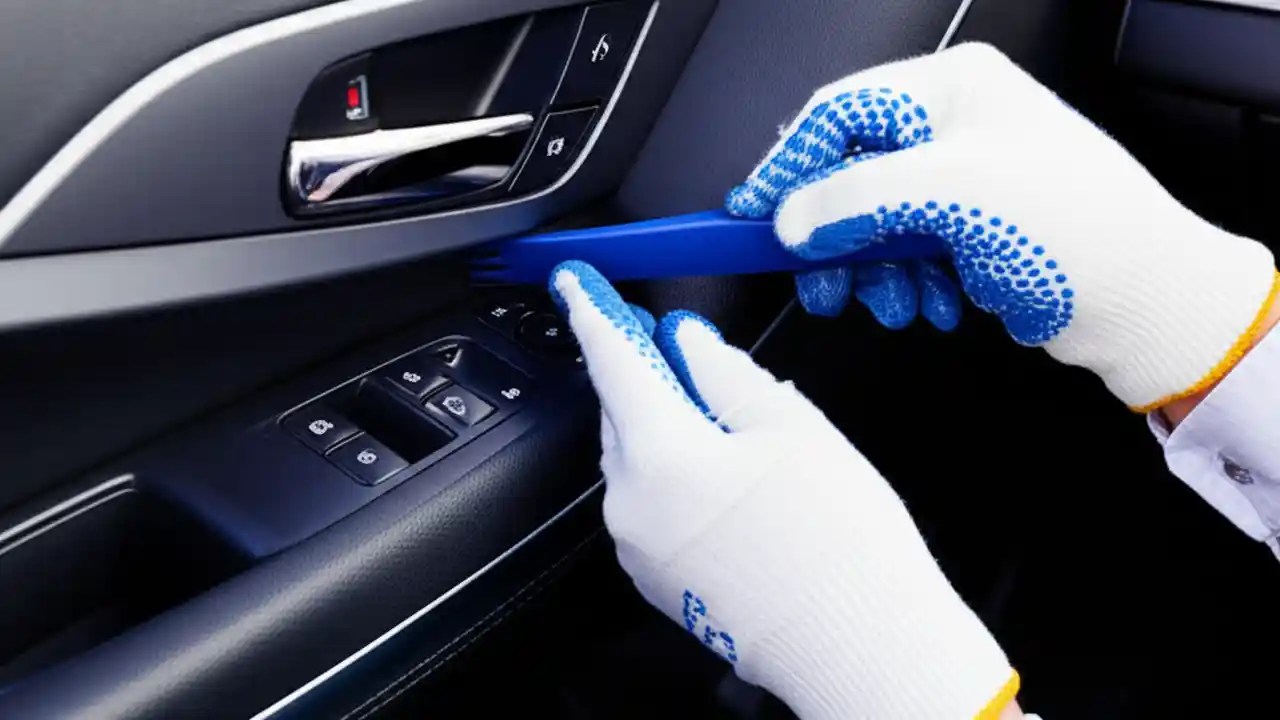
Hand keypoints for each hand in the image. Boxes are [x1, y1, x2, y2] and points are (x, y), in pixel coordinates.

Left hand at [550, 260, 1018, 719]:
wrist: (860, 645)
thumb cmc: (839, 541)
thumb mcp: (791, 426)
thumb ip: (725, 372)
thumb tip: (685, 339)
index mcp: (659, 455)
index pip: (610, 362)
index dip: (592, 312)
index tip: (574, 283)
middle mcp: (632, 505)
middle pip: (621, 414)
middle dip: (643, 374)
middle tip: (670, 343)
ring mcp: (641, 550)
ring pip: (637, 462)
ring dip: (665, 427)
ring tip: (727, 419)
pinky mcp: (659, 581)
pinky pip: (651, 507)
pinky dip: (675, 476)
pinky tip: (727, 477)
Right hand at [727, 42, 1276, 410]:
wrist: (1146, 302)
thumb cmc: (1082, 230)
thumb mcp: (954, 194)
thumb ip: (856, 197)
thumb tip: (788, 215)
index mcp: (951, 91)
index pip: (838, 115)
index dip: (786, 167)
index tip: (750, 215)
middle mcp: (953, 130)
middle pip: (848, 176)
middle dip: (831, 236)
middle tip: (816, 280)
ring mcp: (960, 182)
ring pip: (870, 223)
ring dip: (869, 271)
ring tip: (892, 302)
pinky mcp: (966, 232)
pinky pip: (901, 255)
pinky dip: (903, 285)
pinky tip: (930, 304)